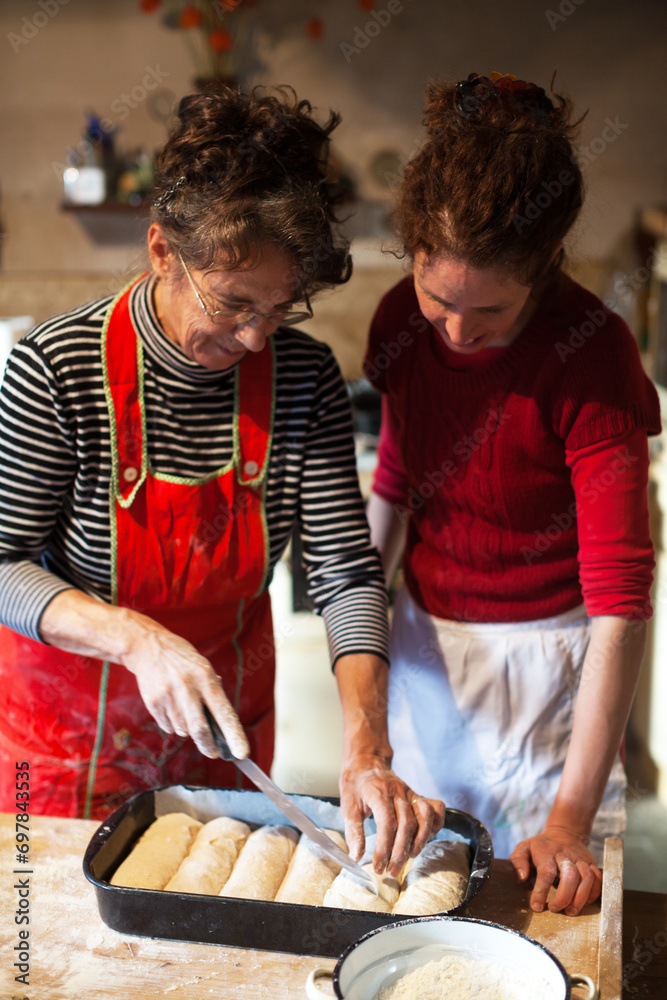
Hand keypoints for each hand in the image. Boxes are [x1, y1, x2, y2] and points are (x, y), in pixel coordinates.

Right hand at [123, 618, 249, 759]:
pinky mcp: (153, 702)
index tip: (242, 752)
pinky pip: (167, 726)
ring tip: (184, 710)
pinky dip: (172, 724)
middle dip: (208, 745)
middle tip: (213, 752)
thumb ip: (211, 689)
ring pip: (182, 730)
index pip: (223, 710)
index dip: (234, 734)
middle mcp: (187, 687)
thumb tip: (220, 721)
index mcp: (205, 676)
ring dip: (187, 729)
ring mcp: (168, 695)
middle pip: (199, 729)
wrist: (147, 647)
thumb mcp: (202, 666)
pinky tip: (171, 707)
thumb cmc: (180, 658)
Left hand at [339, 754, 444, 876]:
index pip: (387, 823)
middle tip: (392, 871)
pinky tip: (424, 839)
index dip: (384, 848)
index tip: (378, 866)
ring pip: (424, 817)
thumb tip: (356, 857)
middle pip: (407, 824)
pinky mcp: (418, 796)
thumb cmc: (356, 786)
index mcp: (379, 792)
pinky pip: (436, 809)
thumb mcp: (347, 805)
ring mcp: (411, 793)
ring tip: (409, 858)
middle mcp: (398, 791)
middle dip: (400, 852)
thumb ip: (353, 831)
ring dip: (420, 841)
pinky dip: (434, 825)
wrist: (367, 763)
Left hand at [510, 824, 601, 915]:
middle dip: (563, 897)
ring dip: (580, 898)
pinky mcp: (592, 863)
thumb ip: (518, 861)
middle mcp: (566, 855)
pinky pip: (598, 879)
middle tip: (554, 909)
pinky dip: (593, 893)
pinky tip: (583, 902)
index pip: (546, 872)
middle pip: (570, 876)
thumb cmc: (541, 846)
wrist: (564, 832)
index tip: (536, 906)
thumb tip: (522, 878)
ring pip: (587, 878)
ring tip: (570, 911)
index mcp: (547, 852)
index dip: (541, 891)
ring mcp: (581, 859)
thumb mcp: (524, 847)